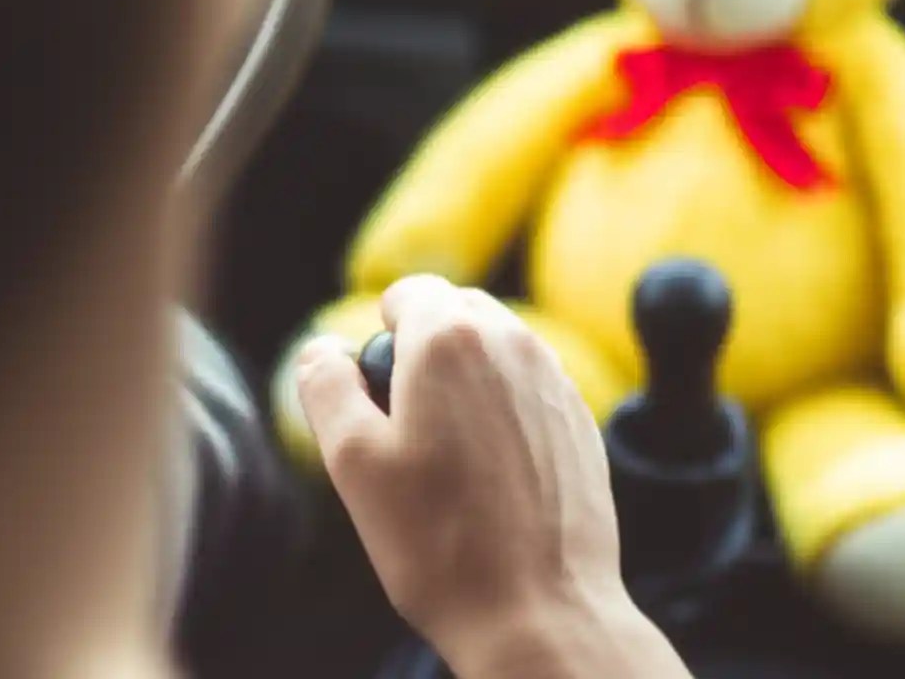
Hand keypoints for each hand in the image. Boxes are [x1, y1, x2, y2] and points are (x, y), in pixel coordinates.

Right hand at [295, 275, 687, 677]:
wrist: (538, 612)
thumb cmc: (438, 541)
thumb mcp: (352, 461)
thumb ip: (326, 386)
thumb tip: (322, 349)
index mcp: (449, 340)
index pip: (409, 292)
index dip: (382, 332)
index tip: (378, 388)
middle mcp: (513, 343)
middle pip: (456, 311)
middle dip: (425, 349)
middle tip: (406, 427)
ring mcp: (556, 382)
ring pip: (498, 348)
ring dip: (467, 379)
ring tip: (449, 458)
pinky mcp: (582, 422)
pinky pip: (530, 389)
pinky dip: (505, 410)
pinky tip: (492, 476)